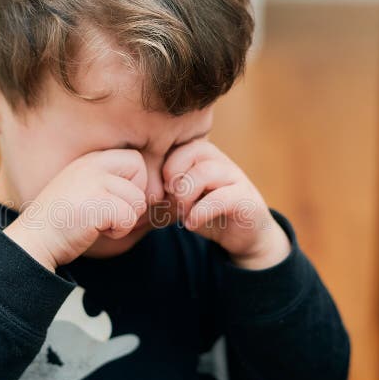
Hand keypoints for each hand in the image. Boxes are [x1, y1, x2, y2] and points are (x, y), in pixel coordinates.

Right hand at [3, 149, 147, 271]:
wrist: (33, 240)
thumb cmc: (63, 223)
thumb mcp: (90, 195)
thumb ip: (117, 188)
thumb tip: (159, 195)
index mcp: (90, 160)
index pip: (135, 159)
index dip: (135, 184)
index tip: (117, 202)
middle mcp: (92, 164)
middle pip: (141, 172)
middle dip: (134, 199)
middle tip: (111, 214)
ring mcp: (92, 181)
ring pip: (138, 199)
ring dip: (124, 219)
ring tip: (98, 222)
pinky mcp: (95, 201)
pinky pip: (128, 216)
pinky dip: (117, 230)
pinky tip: (95, 230)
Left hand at [161, 140, 290, 269]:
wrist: (243, 235)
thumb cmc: (207, 213)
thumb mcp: (179, 203)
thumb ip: (159, 197)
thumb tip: (133, 202)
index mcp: (203, 156)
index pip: (179, 144)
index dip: (165, 166)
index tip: (161, 188)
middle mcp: (220, 161)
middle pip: (192, 151)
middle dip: (174, 175)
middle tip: (169, 196)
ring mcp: (235, 178)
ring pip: (206, 172)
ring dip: (186, 194)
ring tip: (182, 211)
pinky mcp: (245, 198)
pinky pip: (221, 198)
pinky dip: (200, 212)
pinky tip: (191, 223)